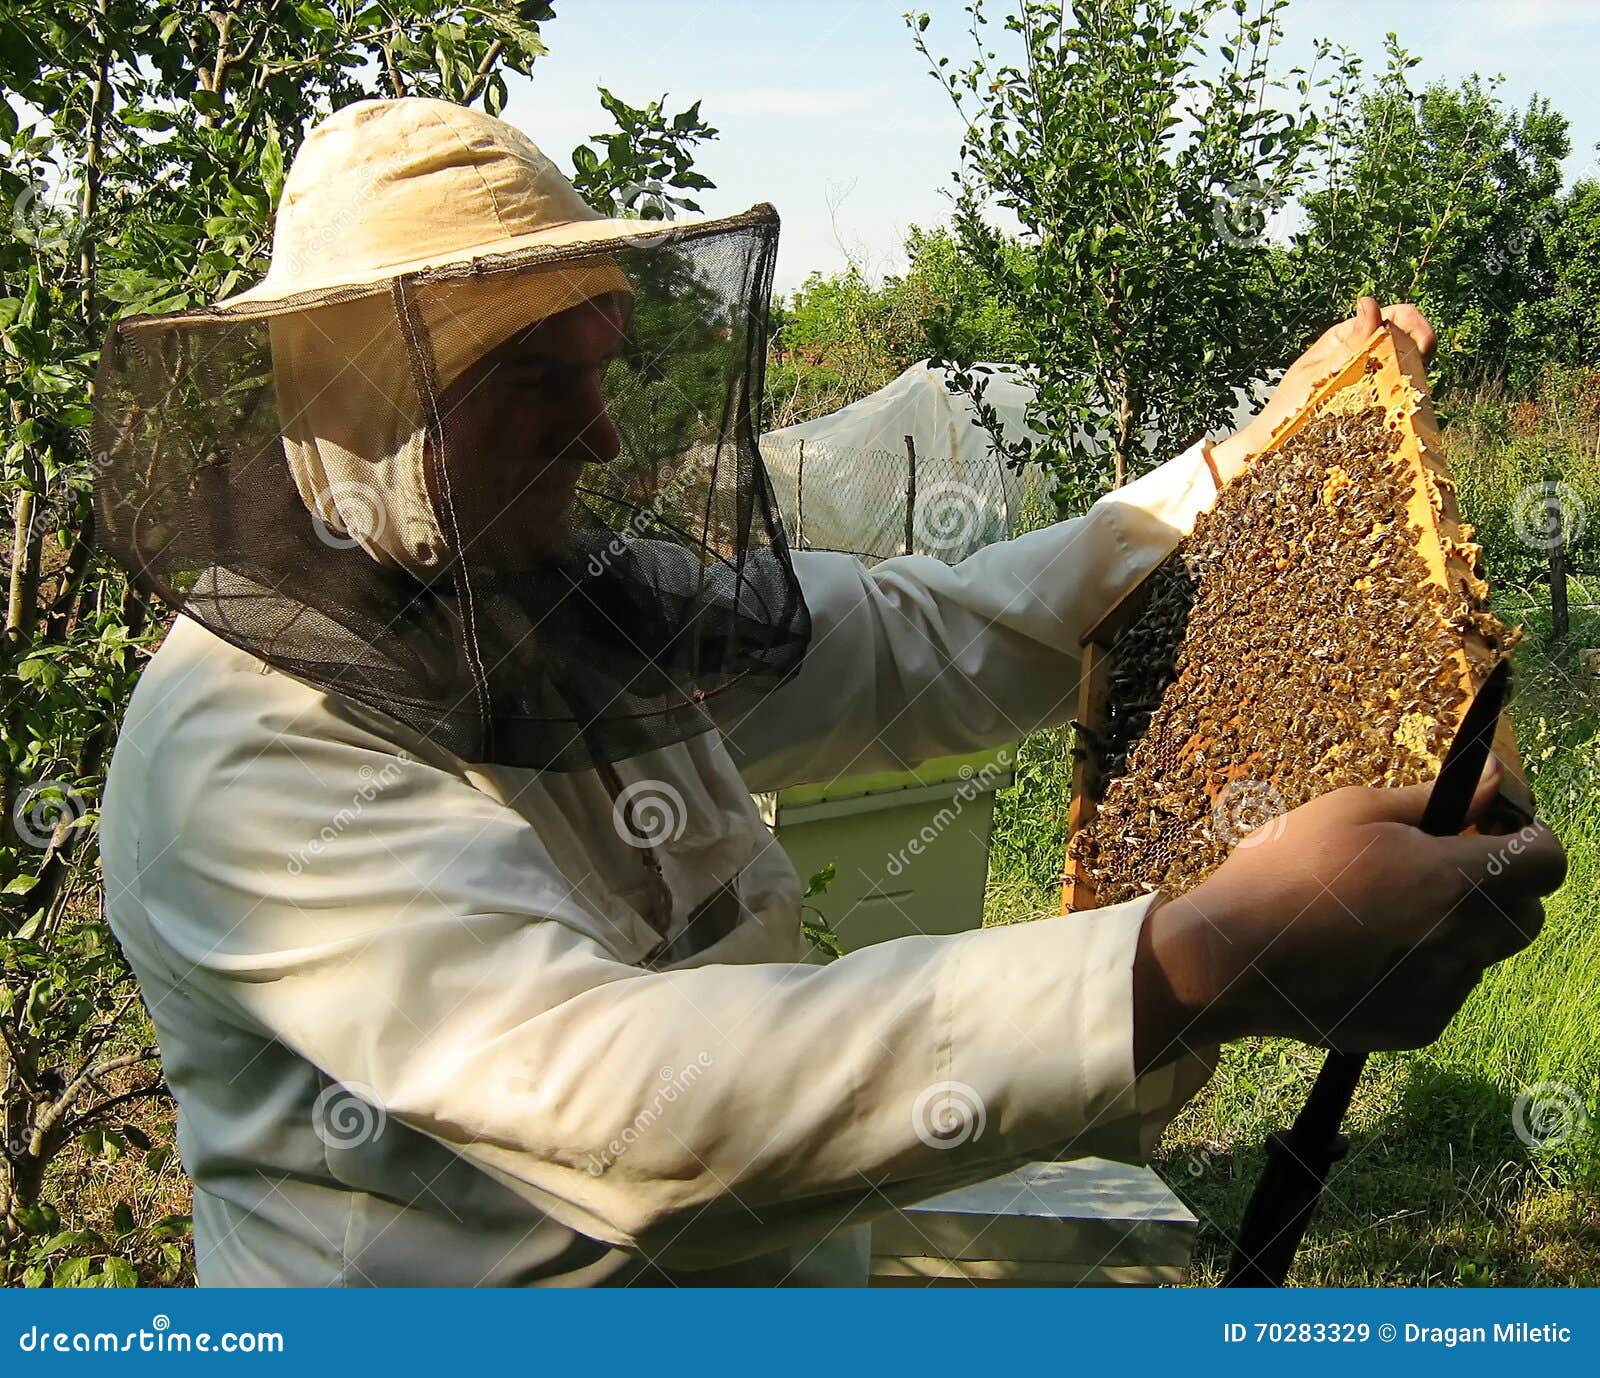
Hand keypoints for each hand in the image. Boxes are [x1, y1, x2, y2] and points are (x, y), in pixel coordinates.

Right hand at [1133, 762, 1565, 1069]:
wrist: (1230, 960)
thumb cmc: (1284, 871)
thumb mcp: (1350, 811)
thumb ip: (1435, 800)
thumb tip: (1493, 778)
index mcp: (1456, 880)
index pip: (1548, 862)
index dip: (1527, 841)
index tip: (1487, 833)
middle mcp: (1465, 941)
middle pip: (1525, 914)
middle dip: (1496, 889)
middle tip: (1434, 872)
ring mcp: (1445, 992)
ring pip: (1482, 954)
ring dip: (1457, 930)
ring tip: (1384, 915)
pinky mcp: (1418, 1028)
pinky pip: (1445, 990)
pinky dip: (1423, 970)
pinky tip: (1365, 954)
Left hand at [1208, 297, 1437, 484]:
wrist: (1274, 451)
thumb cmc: (1288, 410)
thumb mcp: (1317, 376)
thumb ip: (1348, 345)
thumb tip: (1370, 302)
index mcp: (1350, 337)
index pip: (1397, 317)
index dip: (1415, 325)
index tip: (1423, 343)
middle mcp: (1366, 356)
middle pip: (1409, 344)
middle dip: (1418, 354)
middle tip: (1414, 371)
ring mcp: (1375, 384)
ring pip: (1410, 373)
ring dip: (1414, 380)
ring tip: (1404, 394)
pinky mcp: (1380, 413)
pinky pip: (1402, 404)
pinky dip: (1406, 407)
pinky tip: (1401, 416)